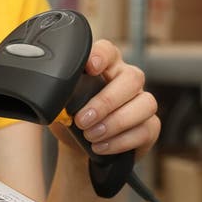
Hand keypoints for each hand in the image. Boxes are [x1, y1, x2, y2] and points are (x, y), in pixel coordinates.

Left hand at [51, 40, 159, 160]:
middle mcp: (128, 81)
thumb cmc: (72, 121)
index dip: (102, 56)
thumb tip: (52, 99)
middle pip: (132, 78)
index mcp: (106, 67)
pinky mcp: (150, 127)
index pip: (108, 51)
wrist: (80, 150)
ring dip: (116, 122)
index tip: (90, 68)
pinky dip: (121, 141)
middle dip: (106, 101)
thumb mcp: (59, 107)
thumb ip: (58, 97)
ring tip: (92, 136)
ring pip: (145, 103)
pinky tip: (101, 146)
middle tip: (82, 120)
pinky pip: (146, 129)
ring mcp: (142, 103)